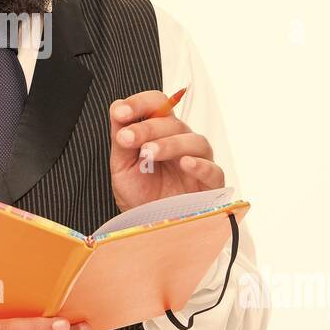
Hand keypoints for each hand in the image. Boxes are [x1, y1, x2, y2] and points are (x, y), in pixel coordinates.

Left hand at [109, 90, 224, 212]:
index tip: (120, 113)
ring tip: (148, 153)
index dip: (139, 103)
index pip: (157, 104)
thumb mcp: (121, 166)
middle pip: (173, 122)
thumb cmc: (138, 194)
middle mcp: (182, 141)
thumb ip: (120, 138)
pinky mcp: (210, 184)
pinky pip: (212, 170)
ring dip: (169, 144)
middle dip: (146, 128)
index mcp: (161, 132)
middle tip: (126, 139)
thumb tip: (117, 108)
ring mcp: (199, 161)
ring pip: (194, 141)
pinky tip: (185, 163)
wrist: (148, 226)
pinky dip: (200, 164)